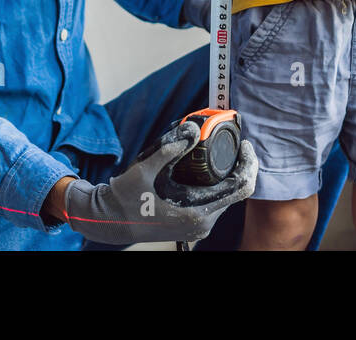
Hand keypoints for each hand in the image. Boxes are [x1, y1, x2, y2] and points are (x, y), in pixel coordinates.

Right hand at [62, 121, 256, 244]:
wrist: (107, 221)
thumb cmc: (123, 200)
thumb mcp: (144, 170)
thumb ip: (168, 149)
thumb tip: (191, 130)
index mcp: (196, 214)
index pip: (239, 189)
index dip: (248, 164)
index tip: (244, 144)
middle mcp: (202, 224)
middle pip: (236, 192)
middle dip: (240, 165)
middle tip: (237, 142)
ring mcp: (198, 226)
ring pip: (227, 197)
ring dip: (230, 174)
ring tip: (226, 149)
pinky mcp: (192, 222)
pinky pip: (215, 201)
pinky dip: (218, 182)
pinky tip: (213, 166)